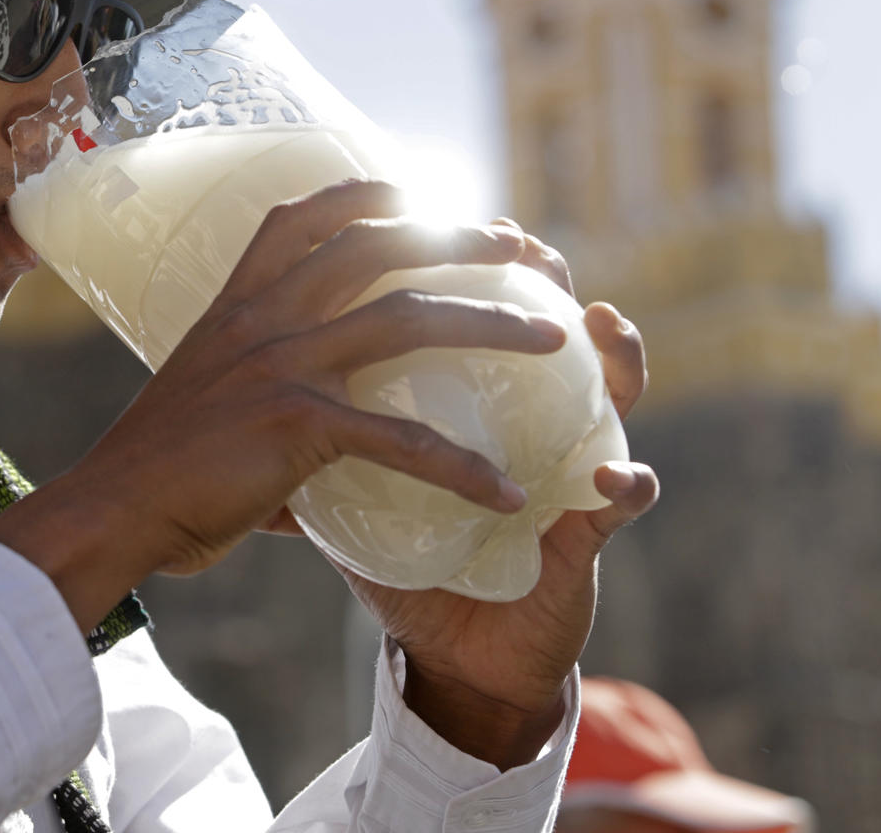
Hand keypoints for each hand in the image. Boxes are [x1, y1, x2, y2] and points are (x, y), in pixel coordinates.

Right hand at [0, 179, 563, 631]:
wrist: (112, 509)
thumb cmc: (154, 471)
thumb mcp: (201, 402)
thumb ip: (262, 406)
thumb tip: (304, 461)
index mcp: (235, 306)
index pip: (301, 217)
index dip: (365, 192)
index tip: (418, 188)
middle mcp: (262, 319)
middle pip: (374, 246)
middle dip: (456, 235)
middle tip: (519, 244)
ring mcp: (281, 366)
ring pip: (407, 318)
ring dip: (490, 321)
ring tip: (550, 337)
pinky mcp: (298, 426)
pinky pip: (402, 440)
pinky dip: (462, 469)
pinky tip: (506, 494)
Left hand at [286, 220, 657, 766]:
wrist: (456, 661)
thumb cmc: (407, 572)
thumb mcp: (353, 493)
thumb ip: (321, 434)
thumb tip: (251, 382)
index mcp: (476, 411)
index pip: (480, 320)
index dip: (477, 268)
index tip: (462, 220)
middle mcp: (530, 430)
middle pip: (553, 333)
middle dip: (546, 282)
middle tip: (528, 247)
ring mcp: (568, 477)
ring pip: (614, 401)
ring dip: (619, 360)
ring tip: (604, 326)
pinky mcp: (589, 541)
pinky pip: (625, 502)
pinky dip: (629, 483)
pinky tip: (618, 473)